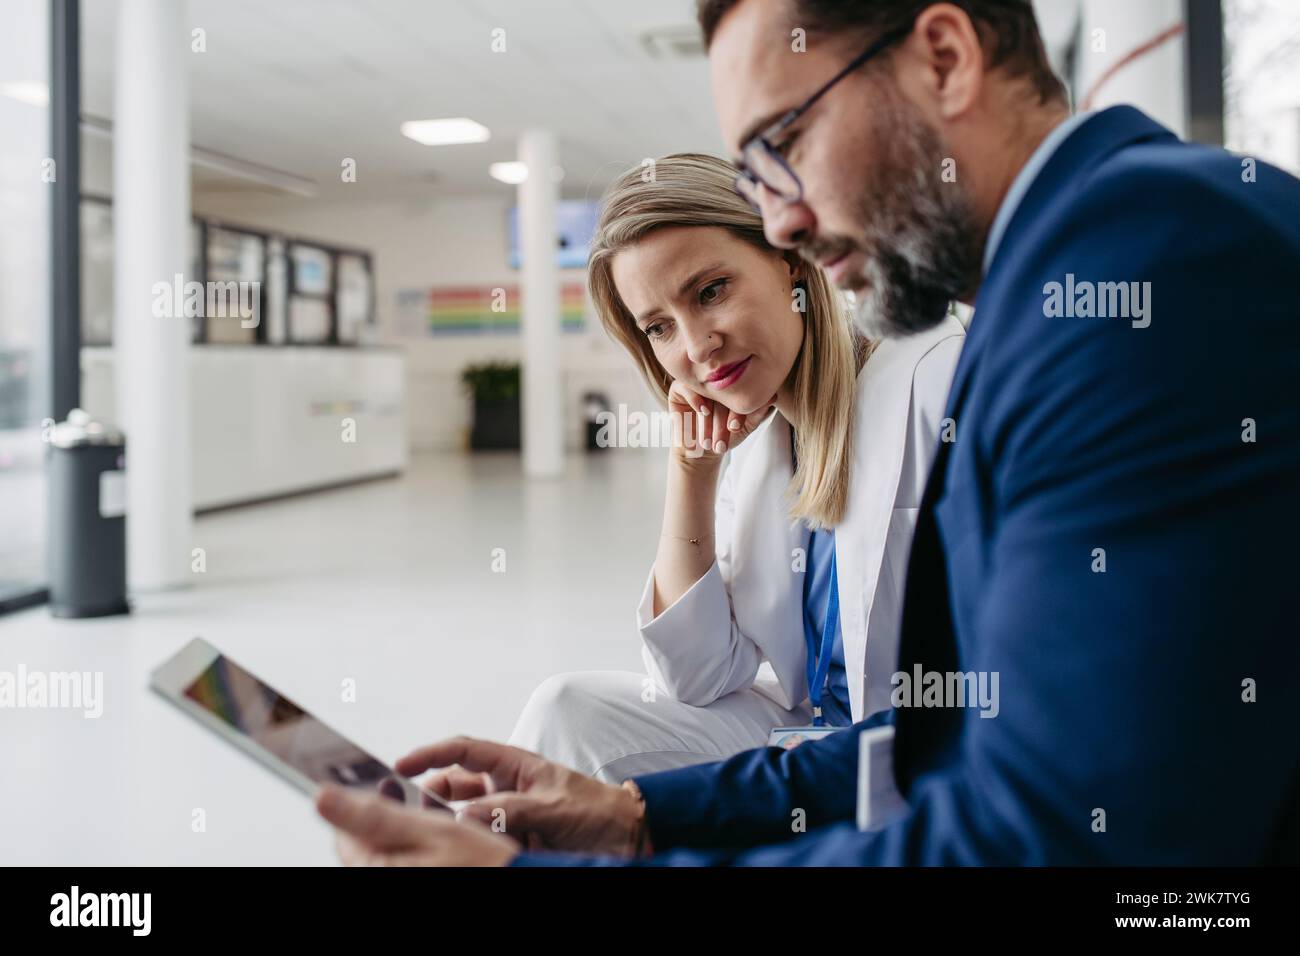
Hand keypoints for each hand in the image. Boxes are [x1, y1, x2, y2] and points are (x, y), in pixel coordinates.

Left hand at [315, 784, 520, 866]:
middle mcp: (383, 880)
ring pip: (388, 853)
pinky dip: (417, 847)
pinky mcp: (420, 882)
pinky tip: (436, 837)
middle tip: (406, 796)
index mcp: (376, 871)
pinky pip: (407, 864)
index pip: (344, 833)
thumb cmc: (483, 866)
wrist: (521, 884)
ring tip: (427, 814)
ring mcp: (402, 882)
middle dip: (386, 816)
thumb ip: (371, 815)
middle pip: (366, 844)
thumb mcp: (428, 829)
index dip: (364, 801)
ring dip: (403, 829)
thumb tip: (322, 798)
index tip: (386, 786)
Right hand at [395, 736, 643, 855]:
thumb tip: (466, 815)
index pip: (463, 751)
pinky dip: (466, 840)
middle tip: (412, 812)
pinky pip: (478, 835)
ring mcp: (505, 811)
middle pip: (453, 786)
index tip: (401, 765)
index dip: (431, 754)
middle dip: (431, 796)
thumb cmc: (596, 810)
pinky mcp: (510, 835)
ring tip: (432, 831)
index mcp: (514, 764)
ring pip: (462, 814)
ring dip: (448, 821)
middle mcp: (504, 785)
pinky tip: (457, 847)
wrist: (624, 836)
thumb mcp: (552, 806)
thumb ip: (509, 808)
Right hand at [667, 379, 774, 461]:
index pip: (738, 390)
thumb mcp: (746, 427)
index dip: (738, 408)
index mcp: (732, 385)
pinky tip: (702, 412)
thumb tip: (773, 396)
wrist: (701, 451)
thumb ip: (758, 412)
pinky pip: (685, 386)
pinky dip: (695, 398)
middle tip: (722, 436)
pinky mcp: (679, 388)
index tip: (736, 428)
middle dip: (722, 417)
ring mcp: (697, 383)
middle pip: (720, 391)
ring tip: (710, 436)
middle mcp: (715, 381)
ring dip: (708, 415)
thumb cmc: (726, 437)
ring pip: (704, 391)